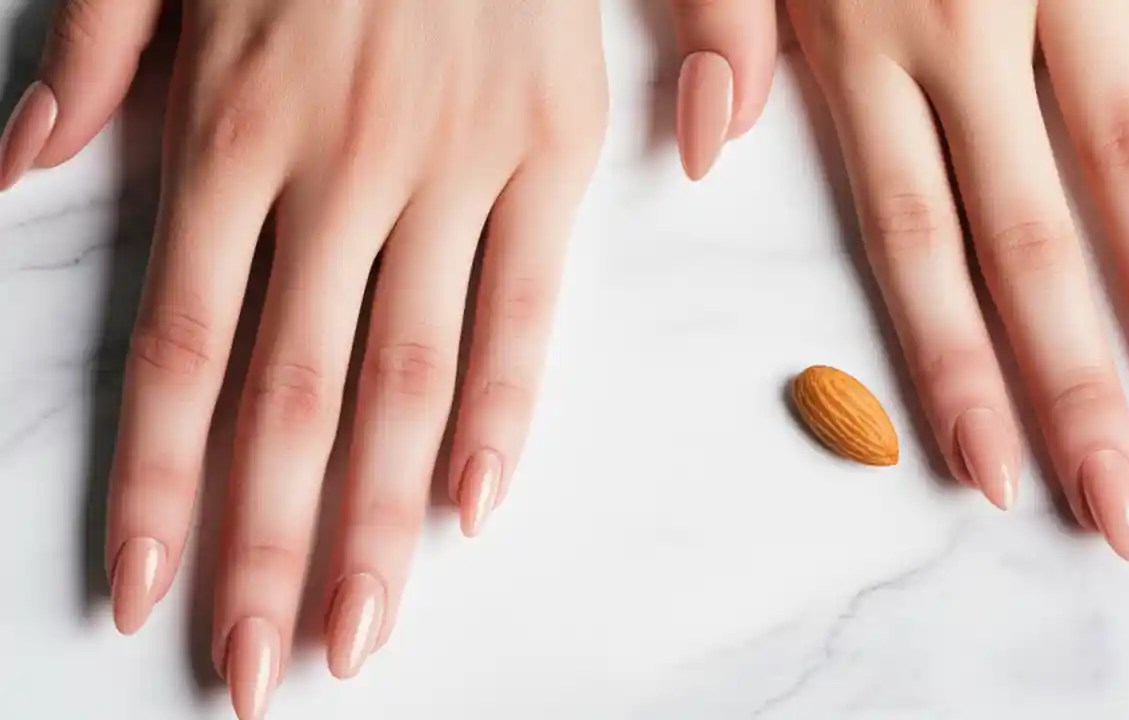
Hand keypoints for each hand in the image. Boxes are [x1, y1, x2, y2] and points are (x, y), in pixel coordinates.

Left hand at [1, 0, 605, 713]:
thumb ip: (97, 53)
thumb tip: (20, 167)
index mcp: (234, 124)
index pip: (182, 348)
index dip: (159, 483)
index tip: (143, 592)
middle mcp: (340, 166)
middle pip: (288, 394)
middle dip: (264, 544)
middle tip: (255, 668)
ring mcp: (454, 165)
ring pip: (402, 372)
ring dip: (373, 516)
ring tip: (356, 627)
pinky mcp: (548, 152)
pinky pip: (524, 301)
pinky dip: (502, 408)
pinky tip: (472, 506)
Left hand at [670, 0, 1128, 560]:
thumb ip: (720, 19)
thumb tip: (707, 148)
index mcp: (850, 37)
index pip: (914, 236)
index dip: (954, 357)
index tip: (985, 468)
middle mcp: (951, 35)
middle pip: (1018, 240)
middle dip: (1063, 383)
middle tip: (1105, 507)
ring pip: (1101, 175)